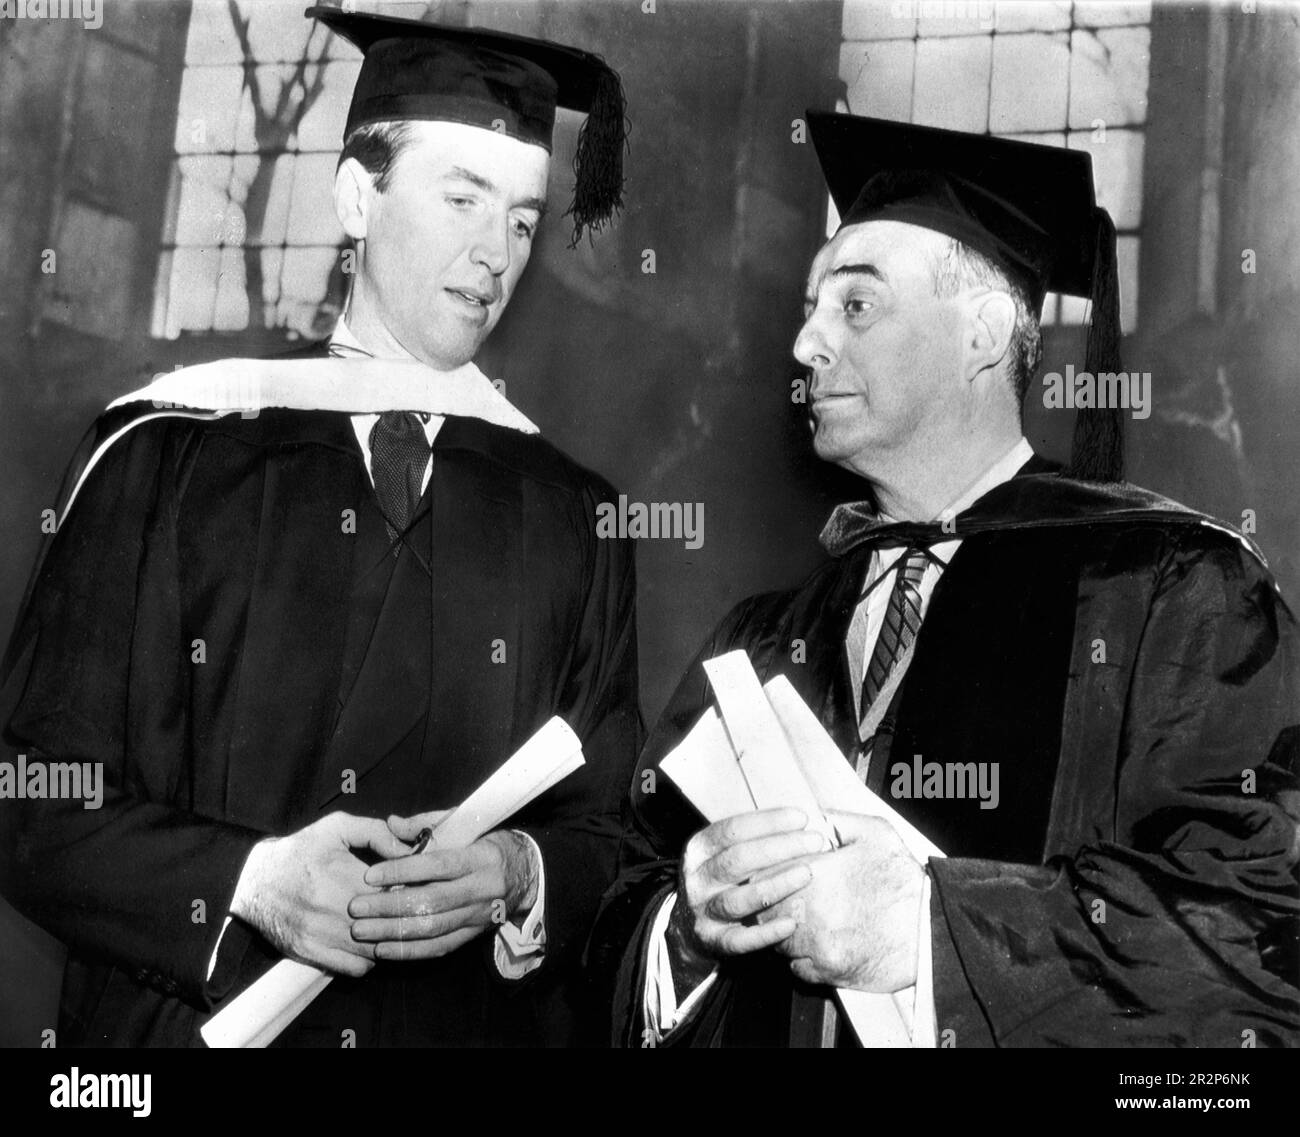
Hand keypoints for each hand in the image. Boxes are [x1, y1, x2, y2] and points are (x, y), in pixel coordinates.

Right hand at [230, 811, 409, 977]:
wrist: (252, 879)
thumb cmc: (300, 850)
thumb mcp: (337, 828)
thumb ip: (377, 833)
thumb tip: (410, 849)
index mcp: (344, 875)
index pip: (397, 891)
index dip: (411, 890)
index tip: (415, 885)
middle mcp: (333, 909)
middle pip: (389, 923)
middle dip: (402, 916)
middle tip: (407, 907)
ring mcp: (322, 935)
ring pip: (376, 950)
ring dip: (388, 940)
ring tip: (389, 925)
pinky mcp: (311, 953)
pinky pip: (355, 968)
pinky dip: (368, 959)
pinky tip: (369, 943)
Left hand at [347, 814, 538, 961]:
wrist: (525, 872)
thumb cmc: (488, 842)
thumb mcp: (466, 824)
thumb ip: (427, 823)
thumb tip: (391, 823)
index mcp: (480, 858)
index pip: (438, 864)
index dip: (403, 870)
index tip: (371, 875)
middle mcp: (481, 889)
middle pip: (432, 901)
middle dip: (390, 906)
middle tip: (356, 907)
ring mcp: (477, 915)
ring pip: (433, 928)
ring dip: (393, 932)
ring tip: (361, 930)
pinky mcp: (473, 934)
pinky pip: (439, 947)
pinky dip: (409, 951)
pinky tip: (382, 949)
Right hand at [669, 807, 825, 987]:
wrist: (688, 927)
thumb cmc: (721, 882)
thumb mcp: (722, 855)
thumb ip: (752, 840)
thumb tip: (800, 824)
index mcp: (699, 850)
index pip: (732, 829)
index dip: (769, 822)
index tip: (802, 818)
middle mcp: (698, 879)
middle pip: (738, 859)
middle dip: (780, 847)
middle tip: (815, 842)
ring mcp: (703, 912)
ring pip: (739, 899)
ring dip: (776, 885)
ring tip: (807, 873)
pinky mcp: (712, 941)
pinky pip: (741, 940)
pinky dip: (767, 932)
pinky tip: (791, 923)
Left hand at [763, 810, 924, 992]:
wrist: (933, 927)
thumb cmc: (904, 880)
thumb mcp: (875, 833)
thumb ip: (834, 820)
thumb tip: (807, 815)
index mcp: (815, 873)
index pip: (763, 874)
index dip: (767, 874)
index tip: (774, 874)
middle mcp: (809, 911)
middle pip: (763, 908)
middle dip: (769, 903)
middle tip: (785, 898)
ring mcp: (817, 944)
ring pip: (776, 939)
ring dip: (782, 931)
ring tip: (802, 921)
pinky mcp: (828, 971)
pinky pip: (795, 967)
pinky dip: (799, 958)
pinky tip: (814, 944)